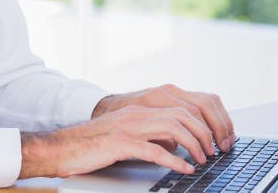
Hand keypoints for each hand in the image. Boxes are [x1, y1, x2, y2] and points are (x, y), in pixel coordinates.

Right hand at [19, 105, 217, 178]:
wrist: (63, 147)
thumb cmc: (94, 144)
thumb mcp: (129, 136)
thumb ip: (151, 135)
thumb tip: (175, 145)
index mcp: (141, 110)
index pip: (181, 107)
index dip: (202, 123)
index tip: (213, 140)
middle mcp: (137, 113)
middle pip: (182, 114)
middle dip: (204, 133)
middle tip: (213, 151)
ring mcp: (129, 126)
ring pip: (172, 127)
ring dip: (193, 144)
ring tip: (203, 160)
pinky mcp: (120, 143)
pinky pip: (153, 150)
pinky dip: (174, 160)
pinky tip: (184, 169)